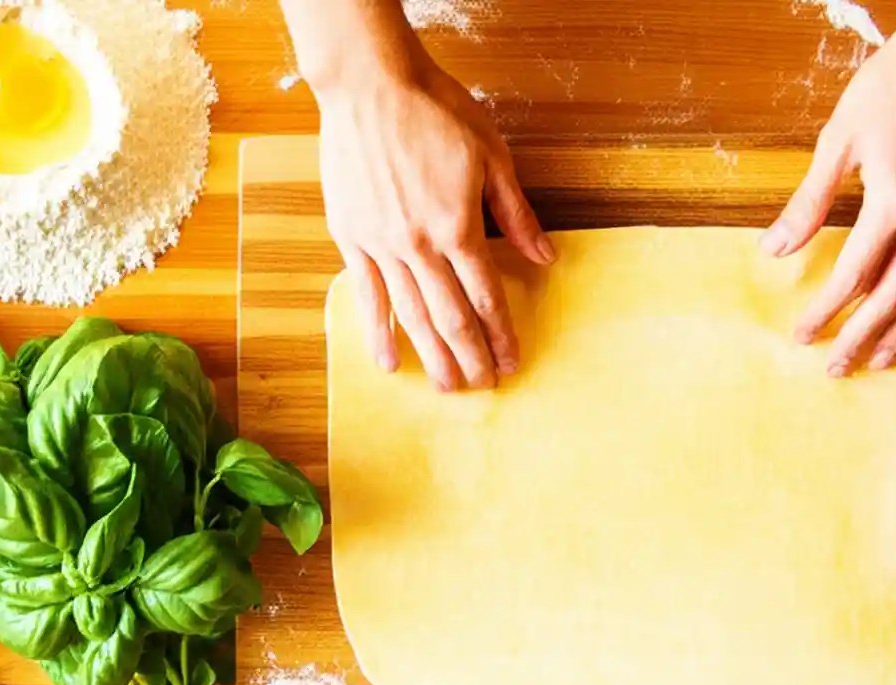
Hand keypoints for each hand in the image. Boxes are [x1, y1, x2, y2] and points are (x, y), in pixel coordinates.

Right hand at [316, 58, 554, 390]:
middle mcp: (419, 245)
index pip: (486, 296)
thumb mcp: (491, 156)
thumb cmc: (434, 111)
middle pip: (449, 316)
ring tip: (445, 386)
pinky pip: (367, 294)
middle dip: (469, 357)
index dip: (501, 335)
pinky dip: (377, 330)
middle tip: (482, 386)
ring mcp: (381, 244)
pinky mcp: (350, 237)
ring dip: (430, 355)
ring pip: (409, 314)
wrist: (370, 87)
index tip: (510, 361)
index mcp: (458, 226)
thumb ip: (515, 214)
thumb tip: (545, 258)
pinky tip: (388, 360)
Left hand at [760, 0, 895, 375]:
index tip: (801, 336)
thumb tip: (774, 249)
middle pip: (891, 297)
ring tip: (873, 361)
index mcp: (894, 203)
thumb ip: (809, 201)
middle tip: (832, 369)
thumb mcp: (839, 140)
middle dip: (859, 336)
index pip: (852, 277)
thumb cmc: (894, 88)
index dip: (825, 312)